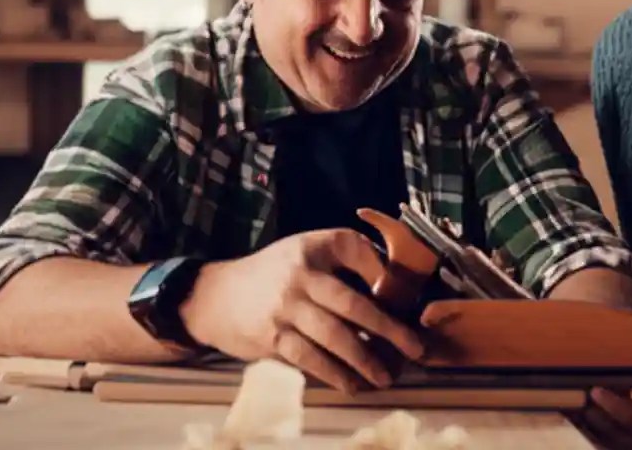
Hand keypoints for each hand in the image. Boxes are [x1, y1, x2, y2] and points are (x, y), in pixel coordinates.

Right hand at [178, 229, 424, 392]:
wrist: (217, 296)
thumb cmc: (274, 274)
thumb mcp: (304, 251)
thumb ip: (344, 261)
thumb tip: (393, 286)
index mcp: (311, 247)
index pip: (354, 250)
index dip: (383, 272)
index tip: (405, 297)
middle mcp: (299, 276)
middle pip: (352, 304)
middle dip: (388, 329)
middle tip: (414, 348)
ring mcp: (285, 308)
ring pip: (334, 337)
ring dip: (364, 360)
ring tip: (385, 376)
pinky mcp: (273, 338)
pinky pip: (310, 359)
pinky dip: (334, 374)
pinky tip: (351, 383)